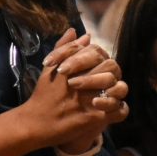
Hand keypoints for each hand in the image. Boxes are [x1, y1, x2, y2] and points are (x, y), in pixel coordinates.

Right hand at [18, 32, 111, 151]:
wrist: (37, 123)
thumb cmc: (43, 95)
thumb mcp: (50, 69)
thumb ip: (64, 49)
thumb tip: (79, 33)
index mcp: (76, 68)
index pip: (99, 53)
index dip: (99, 59)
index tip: (93, 68)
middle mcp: (87, 81)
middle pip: (112, 68)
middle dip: (110, 72)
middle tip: (103, 81)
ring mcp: (93, 99)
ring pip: (119, 88)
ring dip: (117, 89)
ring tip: (108, 94)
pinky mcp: (97, 117)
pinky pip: (120, 110)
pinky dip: (118, 108)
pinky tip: (109, 109)